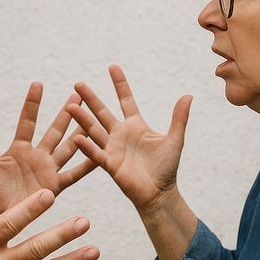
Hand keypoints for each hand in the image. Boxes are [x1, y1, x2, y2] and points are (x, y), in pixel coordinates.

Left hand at [0, 82, 95, 226]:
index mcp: (18, 150)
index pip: (27, 122)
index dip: (32, 104)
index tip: (38, 83)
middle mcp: (36, 157)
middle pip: (54, 130)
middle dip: (66, 112)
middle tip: (78, 93)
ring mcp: (48, 171)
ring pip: (68, 148)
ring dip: (80, 132)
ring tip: (93, 117)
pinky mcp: (56, 186)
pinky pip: (74, 173)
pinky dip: (87, 163)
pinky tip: (100, 152)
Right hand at [68, 65, 191, 213]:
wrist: (159, 193)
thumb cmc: (166, 167)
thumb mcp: (174, 140)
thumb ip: (179, 118)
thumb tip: (188, 96)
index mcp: (135, 125)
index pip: (126, 100)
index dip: (120, 84)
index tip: (112, 66)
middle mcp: (120, 134)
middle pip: (103, 112)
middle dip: (91, 98)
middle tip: (78, 84)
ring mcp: (112, 148)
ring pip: (94, 130)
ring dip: (83, 119)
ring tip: (70, 106)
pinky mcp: (109, 164)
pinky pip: (96, 153)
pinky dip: (87, 146)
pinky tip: (78, 137)